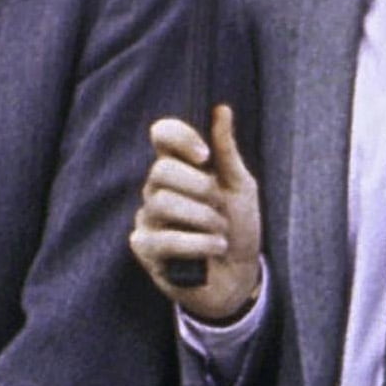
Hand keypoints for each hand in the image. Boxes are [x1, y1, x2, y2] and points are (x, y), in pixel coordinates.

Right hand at [130, 108, 262, 325]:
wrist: (239, 276)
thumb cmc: (238, 228)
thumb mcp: (241, 186)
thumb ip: (227, 151)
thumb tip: (221, 109)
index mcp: (179, 167)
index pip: (162, 134)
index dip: (180, 138)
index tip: (206, 156)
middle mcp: (157, 189)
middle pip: (161, 171)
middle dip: (200, 189)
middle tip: (219, 206)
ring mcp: (147, 218)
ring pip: (162, 204)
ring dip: (202, 219)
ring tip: (221, 232)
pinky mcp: (144, 248)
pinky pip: (164, 239)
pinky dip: (197, 244)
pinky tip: (214, 248)